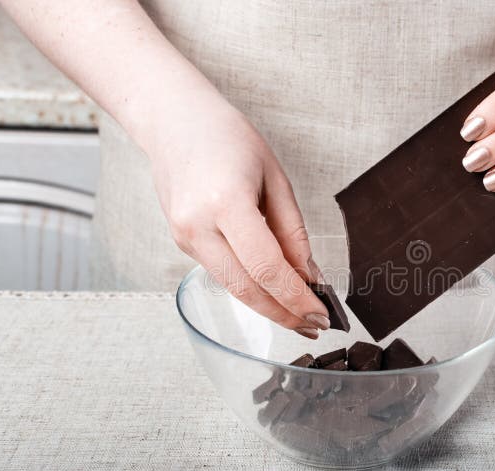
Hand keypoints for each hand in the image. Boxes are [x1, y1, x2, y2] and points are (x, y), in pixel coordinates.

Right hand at [149, 95, 329, 337]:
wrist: (173, 119)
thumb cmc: (227, 137)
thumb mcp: (274, 176)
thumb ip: (292, 230)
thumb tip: (309, 275)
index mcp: (225, 202)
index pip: (267, 268)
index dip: (296, 298)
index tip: (322, 314)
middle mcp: (198, 225)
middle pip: (247, 289)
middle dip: (285, 314)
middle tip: (315, 327)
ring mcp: (184, 236)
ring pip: (233, 288)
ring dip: (269, 307)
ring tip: (300, 316)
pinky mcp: (181, 241)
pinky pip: (222, 273)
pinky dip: (250, 286)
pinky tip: (273, 290)